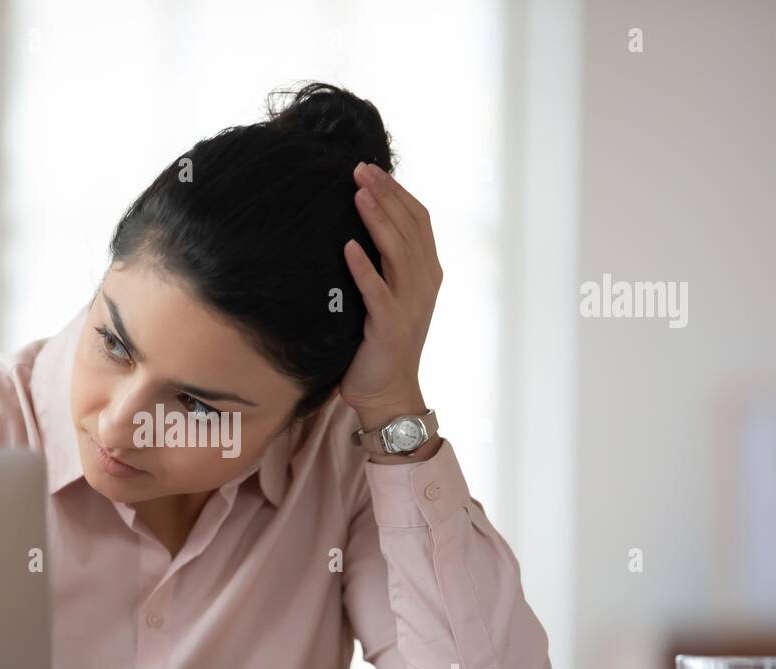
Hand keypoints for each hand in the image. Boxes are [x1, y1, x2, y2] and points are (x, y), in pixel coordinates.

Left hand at [338, 162, 442, 413]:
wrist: (388, 392)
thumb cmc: (381, 343)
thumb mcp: (392, 296)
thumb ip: (389, 264)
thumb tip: (366, 225)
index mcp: (428, 273)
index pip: (419, 220)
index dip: (398, 192)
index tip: (373, 170)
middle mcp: (424, 284)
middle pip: (409, 227)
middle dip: (386, 195)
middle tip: (360, 170)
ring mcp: (410, 304)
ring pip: (397, 252)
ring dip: (377, 220)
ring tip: (358, 195)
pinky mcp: (389, 325)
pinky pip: (376, 291)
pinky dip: (363, 268)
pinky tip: (347, 248)